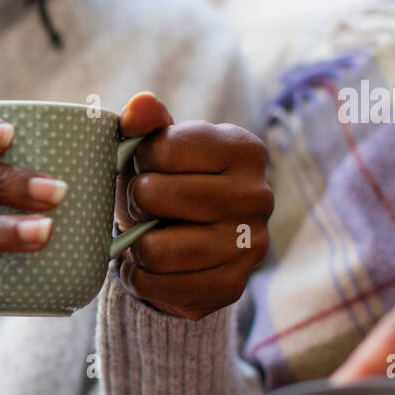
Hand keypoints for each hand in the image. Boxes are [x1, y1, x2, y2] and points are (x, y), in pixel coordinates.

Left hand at [114, 92, 271, 319]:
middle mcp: (259, 195)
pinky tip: (147, 269)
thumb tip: (140, 106)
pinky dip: (141, 280)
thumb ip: (147, 122)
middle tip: (143, 207)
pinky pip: (163, 288)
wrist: (186, 244)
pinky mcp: (234, 286)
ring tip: (145, 238)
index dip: (138, 160)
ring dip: (136, 246)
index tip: (148, 167)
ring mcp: (251, 245)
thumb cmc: (167, 183)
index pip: (161, 148)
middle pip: (154, 195)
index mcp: (245, 149)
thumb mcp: (156, 148)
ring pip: (156, 249)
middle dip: (135, 203)